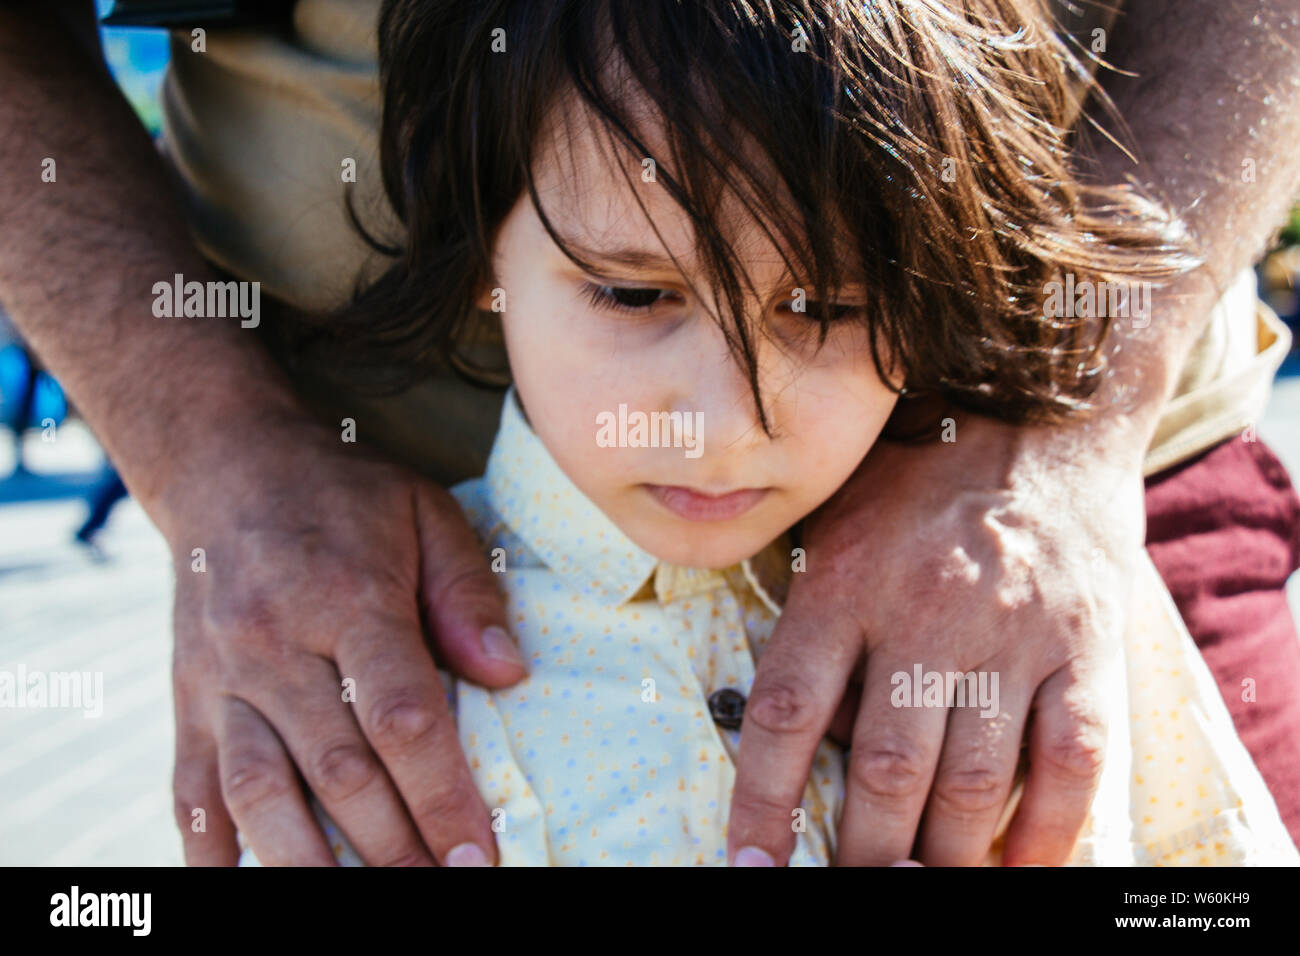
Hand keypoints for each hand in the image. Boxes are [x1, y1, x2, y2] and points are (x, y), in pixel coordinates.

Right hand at [160, 401, 525, 865]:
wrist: (224, 464)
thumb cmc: (343, 493)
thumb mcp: (425, 512)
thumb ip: (468, 592)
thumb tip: (509, 673)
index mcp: (346, 598)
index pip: (401, 717)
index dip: (442, 795)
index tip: (480, 854)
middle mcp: (275, 645)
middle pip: (338, 771)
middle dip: (396, 848)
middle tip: (442, 891)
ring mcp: (221, 678)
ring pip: (259, 794)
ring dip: (311, 867)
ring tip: (359, 908)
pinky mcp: (186, 698)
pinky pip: (191, 788)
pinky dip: (212, 851)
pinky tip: (243, 889)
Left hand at [727, 411, 1145, 865]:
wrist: (1040, 419)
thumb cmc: (913, 478)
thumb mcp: (831, 522)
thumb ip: (809, 618)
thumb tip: (810, 738)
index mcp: (846, 581)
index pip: (787, 713)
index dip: (763, 801)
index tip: (750, 863)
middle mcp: (927, 611)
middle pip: (886, 766)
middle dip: (865, 850)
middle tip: (851, 881)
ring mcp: (1013, 633)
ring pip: (973, 780)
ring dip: (943, 853)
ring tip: (920, 880)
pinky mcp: (1085, 647)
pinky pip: (1071, 761)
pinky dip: (1044, 831)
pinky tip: (1014, 864)